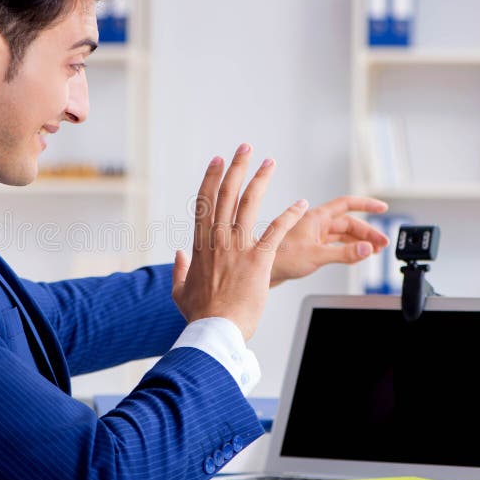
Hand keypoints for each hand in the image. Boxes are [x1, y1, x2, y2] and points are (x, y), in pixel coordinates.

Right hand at [171, 144, 307, 341]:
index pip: (204, 203)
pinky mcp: (259, 259)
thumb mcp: (179, 292)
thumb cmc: (199, 315)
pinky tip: (301, 203)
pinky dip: (290, 214)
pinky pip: (277, 230)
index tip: (217, 161)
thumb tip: (178, 255)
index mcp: (200, 245)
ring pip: (249, 204)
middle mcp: (217, 240)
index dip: (211, 179)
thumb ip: (178, 270)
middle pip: (226, 194)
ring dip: (260, 180)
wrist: (215, 330)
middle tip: (244, 148)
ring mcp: (238, 247)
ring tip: (270, 163)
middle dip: (236, 167)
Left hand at [269, 195, 389, 285]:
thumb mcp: (316, 256)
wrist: (258, 272)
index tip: (382, 207)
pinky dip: (346, 249)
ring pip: (340, 235)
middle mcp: (314, 224)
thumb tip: (366, 248)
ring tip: (373, 251)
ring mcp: (311, 236)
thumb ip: (343, 253)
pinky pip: (333, 245)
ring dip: (358, 241)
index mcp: (315, 218)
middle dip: (366, 232)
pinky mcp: (308, 248)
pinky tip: (354, 255)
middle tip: (382, 244)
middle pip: (347, 223)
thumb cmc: (279, 259)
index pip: (346, 204)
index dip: (366, 204)